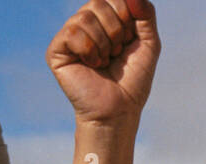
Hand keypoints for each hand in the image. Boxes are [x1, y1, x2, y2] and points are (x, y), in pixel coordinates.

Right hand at [47, 0, 159, 127]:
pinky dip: (89, 51)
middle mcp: (85, 23)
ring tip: (104, 62)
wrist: (119, 110)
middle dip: (116, 31)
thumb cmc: (133, 80)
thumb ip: (146, 14)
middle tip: (116, 54)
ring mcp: (69, 35)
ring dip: (104, 45)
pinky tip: (91, 65)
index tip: (128, 42)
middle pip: (99, 2)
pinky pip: (73, 32)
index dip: (127, 18)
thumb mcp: (149, 43)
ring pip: (85, 17)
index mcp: (104, 19)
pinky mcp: (57, 50)